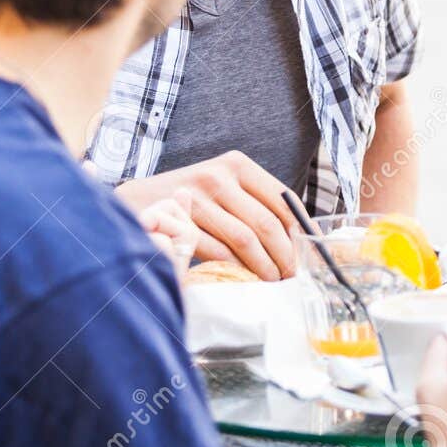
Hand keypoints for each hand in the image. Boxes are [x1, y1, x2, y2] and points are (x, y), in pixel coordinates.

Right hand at [114, 151, 297, 279]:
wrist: (137, 201)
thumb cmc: (190, 199)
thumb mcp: (223, 187)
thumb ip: (254, 203)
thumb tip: (297, 237)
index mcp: (237, 165)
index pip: (281, 199)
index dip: (299, 229)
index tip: (309, 252)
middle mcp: (219, 176)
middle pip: (266, 223)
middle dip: (284, 255)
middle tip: (291, 276)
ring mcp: (197, 198)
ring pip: (244, 240)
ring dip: (263, 267)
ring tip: (271, 281)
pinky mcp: (179, 222)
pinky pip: (217, 252)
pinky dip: (235, 270)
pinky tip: (243, 279)